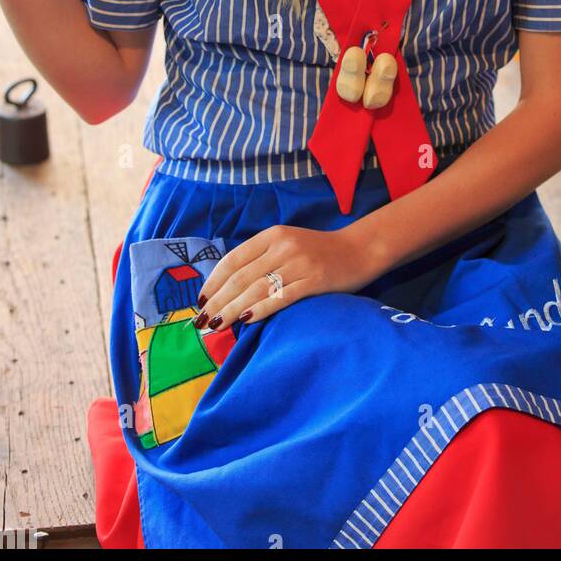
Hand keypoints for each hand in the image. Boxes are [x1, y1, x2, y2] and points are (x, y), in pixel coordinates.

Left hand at [192, 223, 380, 331]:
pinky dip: (259, 310)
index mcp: (273, 235)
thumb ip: (262, 259)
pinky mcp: (314, 280)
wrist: (360, 250)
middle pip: (241, 277)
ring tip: (216, 326)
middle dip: (217, 301)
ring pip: (256, 289)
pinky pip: (280, 298)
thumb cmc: (319, 252)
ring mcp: (299, 263)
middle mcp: (283, 246)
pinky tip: (245, 321)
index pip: (234, 259)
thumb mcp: (287, 245)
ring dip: (231, 309)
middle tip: (201, 321)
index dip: (213, 281)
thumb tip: (228, 289)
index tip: (200, 300)